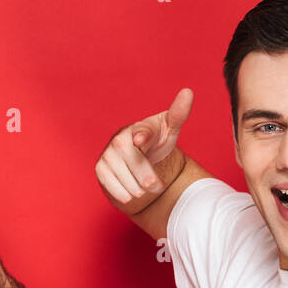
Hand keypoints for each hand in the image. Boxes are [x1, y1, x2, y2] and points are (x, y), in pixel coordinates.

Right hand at [95, 87, 193, 202]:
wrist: (135, 154)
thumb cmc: (155, 141)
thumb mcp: (169, 129)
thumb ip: (178, 114)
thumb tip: (188, 92)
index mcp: (140, 128)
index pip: (142, 132)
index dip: (142, 136)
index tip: (140, 139)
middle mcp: (120, 139)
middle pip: (140, 168)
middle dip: (151, 181)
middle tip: (158, 185)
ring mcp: (108, 154)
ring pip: (130, 184)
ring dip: (141, 191)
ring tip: (144, 185)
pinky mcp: (99, 169)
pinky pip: (117, 191)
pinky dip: (127, 196)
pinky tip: (131, 189)